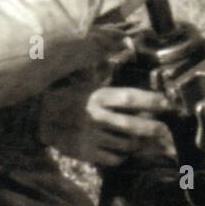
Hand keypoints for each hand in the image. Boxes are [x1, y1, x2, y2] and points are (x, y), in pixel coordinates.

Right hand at [39, 80, 175, 167]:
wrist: (38, 118)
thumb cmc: (66, 97)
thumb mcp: (84, 81)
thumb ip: (104, 70)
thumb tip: (127, 47)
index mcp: (99, 96)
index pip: (131, 98)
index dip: (151, 101)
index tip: (166, 104)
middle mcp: (97, 117)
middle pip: (133, 125)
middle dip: (153, 129)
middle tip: (164, 131)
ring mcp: (92, 136)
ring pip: (125, 144)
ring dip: (139, 144)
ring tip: (147, 142)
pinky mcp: (86, 153)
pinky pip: (113, 159)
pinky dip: (121, 156)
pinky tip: (123, 151)